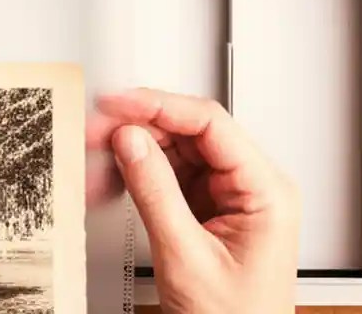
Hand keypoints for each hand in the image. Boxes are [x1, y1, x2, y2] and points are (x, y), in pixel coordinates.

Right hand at [88, 89, 298, 313]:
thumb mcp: (186, 257)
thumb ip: (156, 193)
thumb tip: (131, 141)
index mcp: (266, 191)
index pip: (211, 124)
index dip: (159, 105)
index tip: (118, 104)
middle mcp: (252, 188)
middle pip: (189, 133)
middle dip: (138, 130)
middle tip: (95, 132)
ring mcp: (230, 199)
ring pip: (174, 153)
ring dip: (131, 155)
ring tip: (95, 162)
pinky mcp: (209, 212)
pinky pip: (169, 179)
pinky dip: (136, 179)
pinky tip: (110, 182)